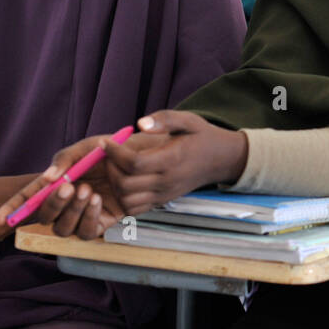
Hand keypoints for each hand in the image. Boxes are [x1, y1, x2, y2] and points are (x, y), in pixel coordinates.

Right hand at [0, 132, 149, 238]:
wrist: (139, 160)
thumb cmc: (107, 153)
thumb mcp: (84, 149)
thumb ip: (64, 161)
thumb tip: (46, 178)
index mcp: (54, 185)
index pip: (28, 200)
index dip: (13, 210)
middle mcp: (64, 205)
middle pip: (45, 218)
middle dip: (53, 204)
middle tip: (69, 187)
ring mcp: (80, 217)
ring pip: (63, 229)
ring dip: (73, 211)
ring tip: (90, 190)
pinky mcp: (99, 225)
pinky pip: (87, 232)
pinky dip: (90, 217)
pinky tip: (99, 200)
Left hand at [105, 111, 248, 214]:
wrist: (222, 159)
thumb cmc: (202, 137)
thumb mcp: (188, 120)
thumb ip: (164, 119)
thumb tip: (140, 124)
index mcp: (171, 159)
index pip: (134, 163)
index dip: (114, 153)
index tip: (106, 141)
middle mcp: (167, 181)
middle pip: (125, 184)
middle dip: (110, 169)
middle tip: (107, 155)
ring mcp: (164, 194)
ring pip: (127, 200)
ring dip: (114, 185)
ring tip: (115, 167)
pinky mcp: (162, 201)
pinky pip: (135, 209)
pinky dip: (123, 198)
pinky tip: (125, 180)